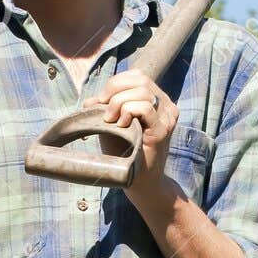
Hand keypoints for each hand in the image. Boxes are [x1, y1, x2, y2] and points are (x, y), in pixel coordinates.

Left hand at [94, 72, 178, 203]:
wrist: (140, 181)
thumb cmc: (126, 152)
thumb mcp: (112, 125)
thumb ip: (105, 109)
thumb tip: (90, 101)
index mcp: (156, 100)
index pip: (137, 76)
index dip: (116, 83)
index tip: (101, 101)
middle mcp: (166, 105)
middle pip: (140, 80)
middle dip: (114, 91)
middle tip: (104, 113)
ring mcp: (167, 117)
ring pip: (142, 92)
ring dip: (119, 103)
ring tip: (111, 121)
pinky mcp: (163, 130)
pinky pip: (145, 108)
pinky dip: (128, 111)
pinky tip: (121, 125)